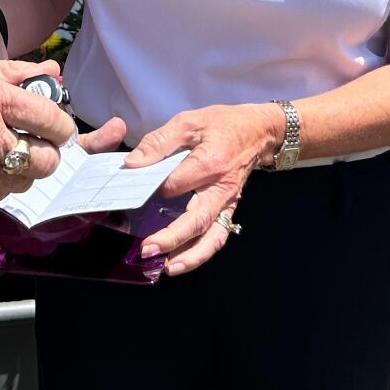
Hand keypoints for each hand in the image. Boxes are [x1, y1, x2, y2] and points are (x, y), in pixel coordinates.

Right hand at [0, 56, 75, 206]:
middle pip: (47, 160)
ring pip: (27, 180)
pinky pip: (3, 193)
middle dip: (47, 151)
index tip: (56, 124)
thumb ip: (15, 71)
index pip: (50, 119)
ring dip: (24, 168)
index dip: (60, 124)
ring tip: (3, 149)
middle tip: (34, 140)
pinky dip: (1, 180)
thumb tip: (53, 73)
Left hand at [122, 103, 278, 275]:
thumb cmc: (221, 125)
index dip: (152, 189)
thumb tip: (132, 164)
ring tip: (165, 268)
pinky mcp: (229, 210)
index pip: (176, 184)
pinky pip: (218, 236)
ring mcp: (227, 203)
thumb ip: (158, 142)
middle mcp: (221, 189)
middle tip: (147, 251)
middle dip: (172, 239)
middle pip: (197, 220)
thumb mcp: (188, 122)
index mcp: (210, 163)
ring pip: (212, 237)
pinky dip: (201, 253)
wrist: (258, 132)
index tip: (132, 192)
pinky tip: (181, 262)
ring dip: (190, 256)